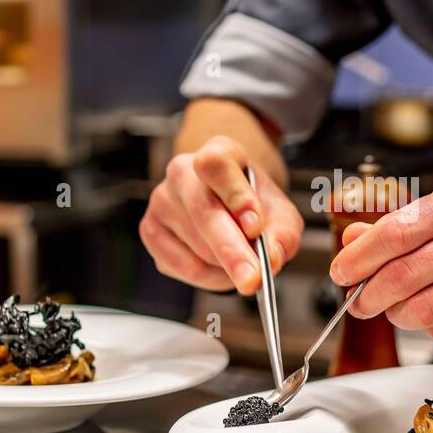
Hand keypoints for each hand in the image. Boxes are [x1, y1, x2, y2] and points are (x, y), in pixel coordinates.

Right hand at [139, 136, 303, 294]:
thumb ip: (282, 234)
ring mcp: (161, 201)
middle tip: (253, 279)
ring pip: (198, 247)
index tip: (254, 227)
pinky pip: (185, 267)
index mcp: (219, 153)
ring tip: (244, 260)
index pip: (216, 165)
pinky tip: (222, 268)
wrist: (229, 204)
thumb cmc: (254, 206)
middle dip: (231, 251)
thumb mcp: (281, 213)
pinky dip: (212, 277)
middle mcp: (182, 172)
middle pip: (203, 212)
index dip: (235, 195)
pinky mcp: (150, 231)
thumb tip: (271, 260)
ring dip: (228, 267)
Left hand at [329, 177, 432, 340]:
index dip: (360, 257)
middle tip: (358, 302)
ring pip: (425, 309)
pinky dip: (429, 327)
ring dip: (397, 315)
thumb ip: (402, 223)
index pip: (399, 230)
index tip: (341, 272)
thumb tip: (352, 240)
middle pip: (406, 274)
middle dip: (370, 295)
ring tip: (395, 310)